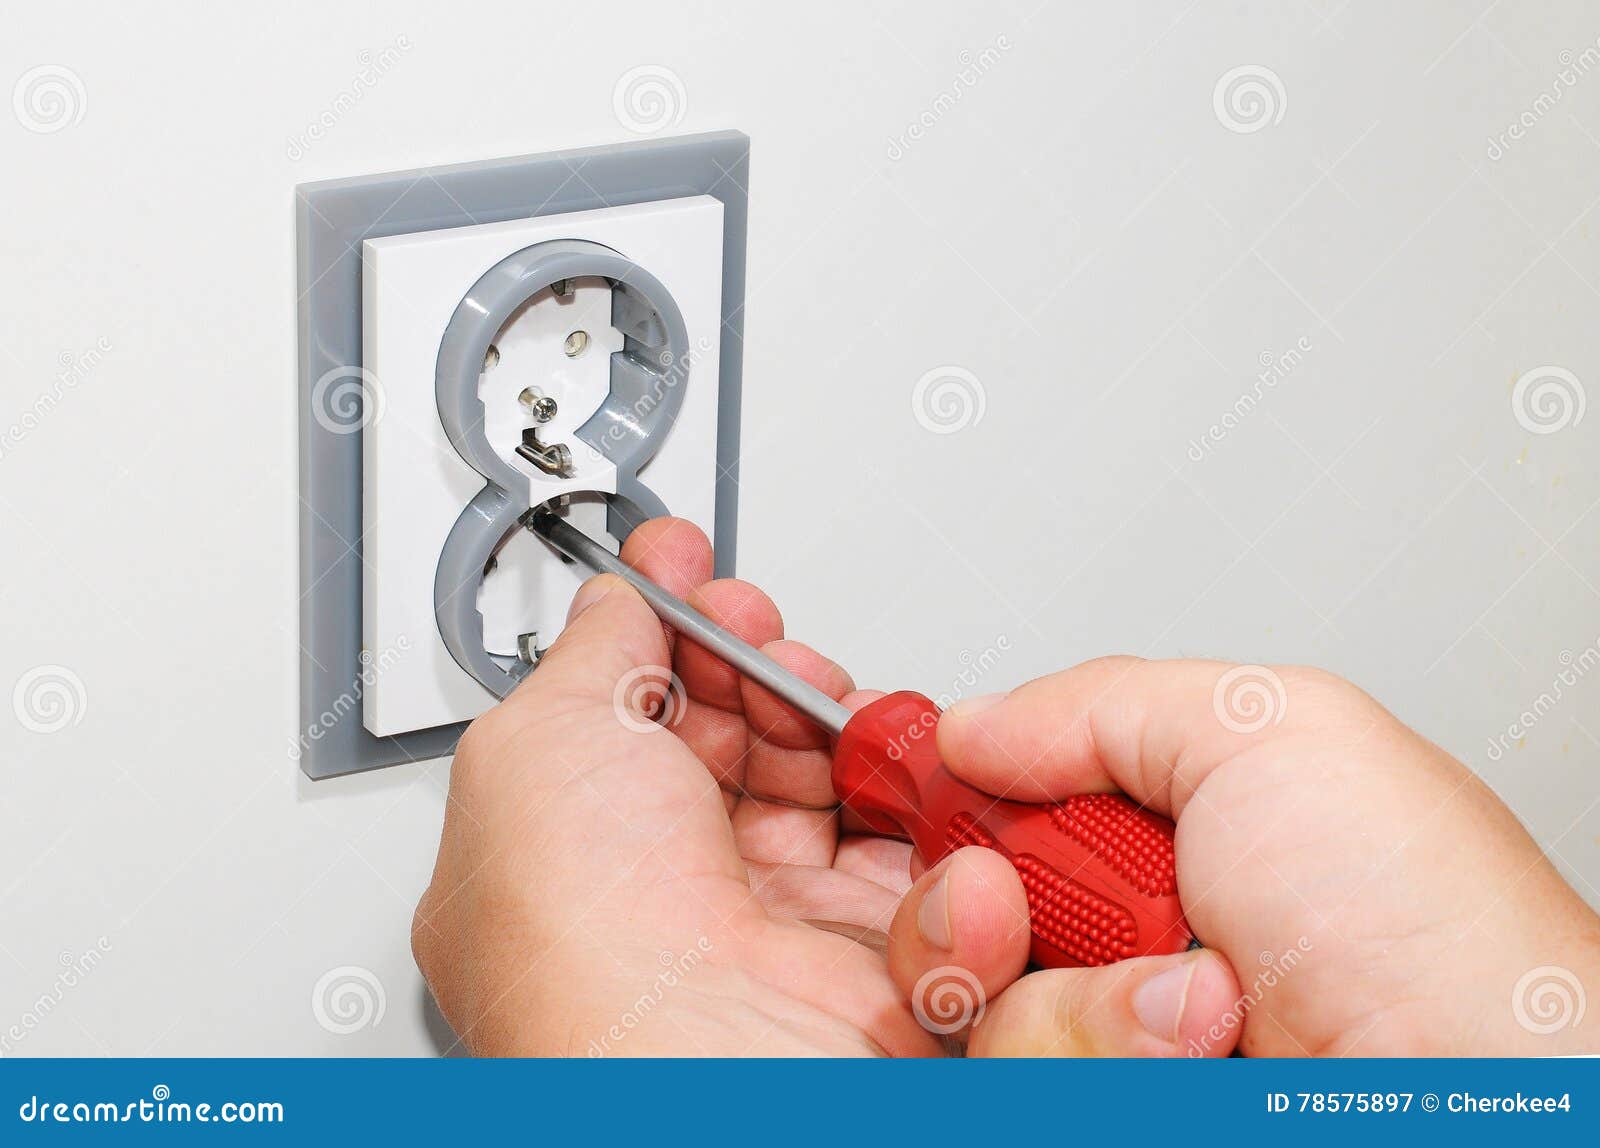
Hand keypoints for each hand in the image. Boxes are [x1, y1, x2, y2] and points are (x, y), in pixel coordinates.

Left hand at [413, 518, 950, 1054]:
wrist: (708, 1052)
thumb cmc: (586, 935)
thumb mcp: (537, 740)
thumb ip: (587, 653)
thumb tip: (620, 604)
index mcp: (565, 852)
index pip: (623, 715)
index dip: (658, 633)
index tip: (683, 569)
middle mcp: (663, 891)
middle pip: (729, 732)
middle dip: (749, 657)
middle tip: (752, 625)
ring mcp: (764, 917)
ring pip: (820, 770)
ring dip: (826, 707)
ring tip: (819, 691)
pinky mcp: (863, 937)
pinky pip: (899, 826)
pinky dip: (899, 771)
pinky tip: (874, 742)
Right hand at [889, 660, 1599, 1055]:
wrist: (1475, 1086)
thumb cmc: (1426, 923)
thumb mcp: (1271, 732)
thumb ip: (1103, 704)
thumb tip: (974, 725)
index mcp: (1157, 832)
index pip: (989, 814)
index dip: (937, 814)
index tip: (902, 803)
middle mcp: (1125, 938)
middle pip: (950, 921)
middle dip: (966, 912)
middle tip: (1024, 909)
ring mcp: (1118, 1040)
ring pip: (977, 1017)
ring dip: (1075, 1005)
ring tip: (1197, 1001)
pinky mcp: (1106, 1097)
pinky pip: (1018, 1079)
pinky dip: (1098, 1058)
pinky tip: (1195, 1048)